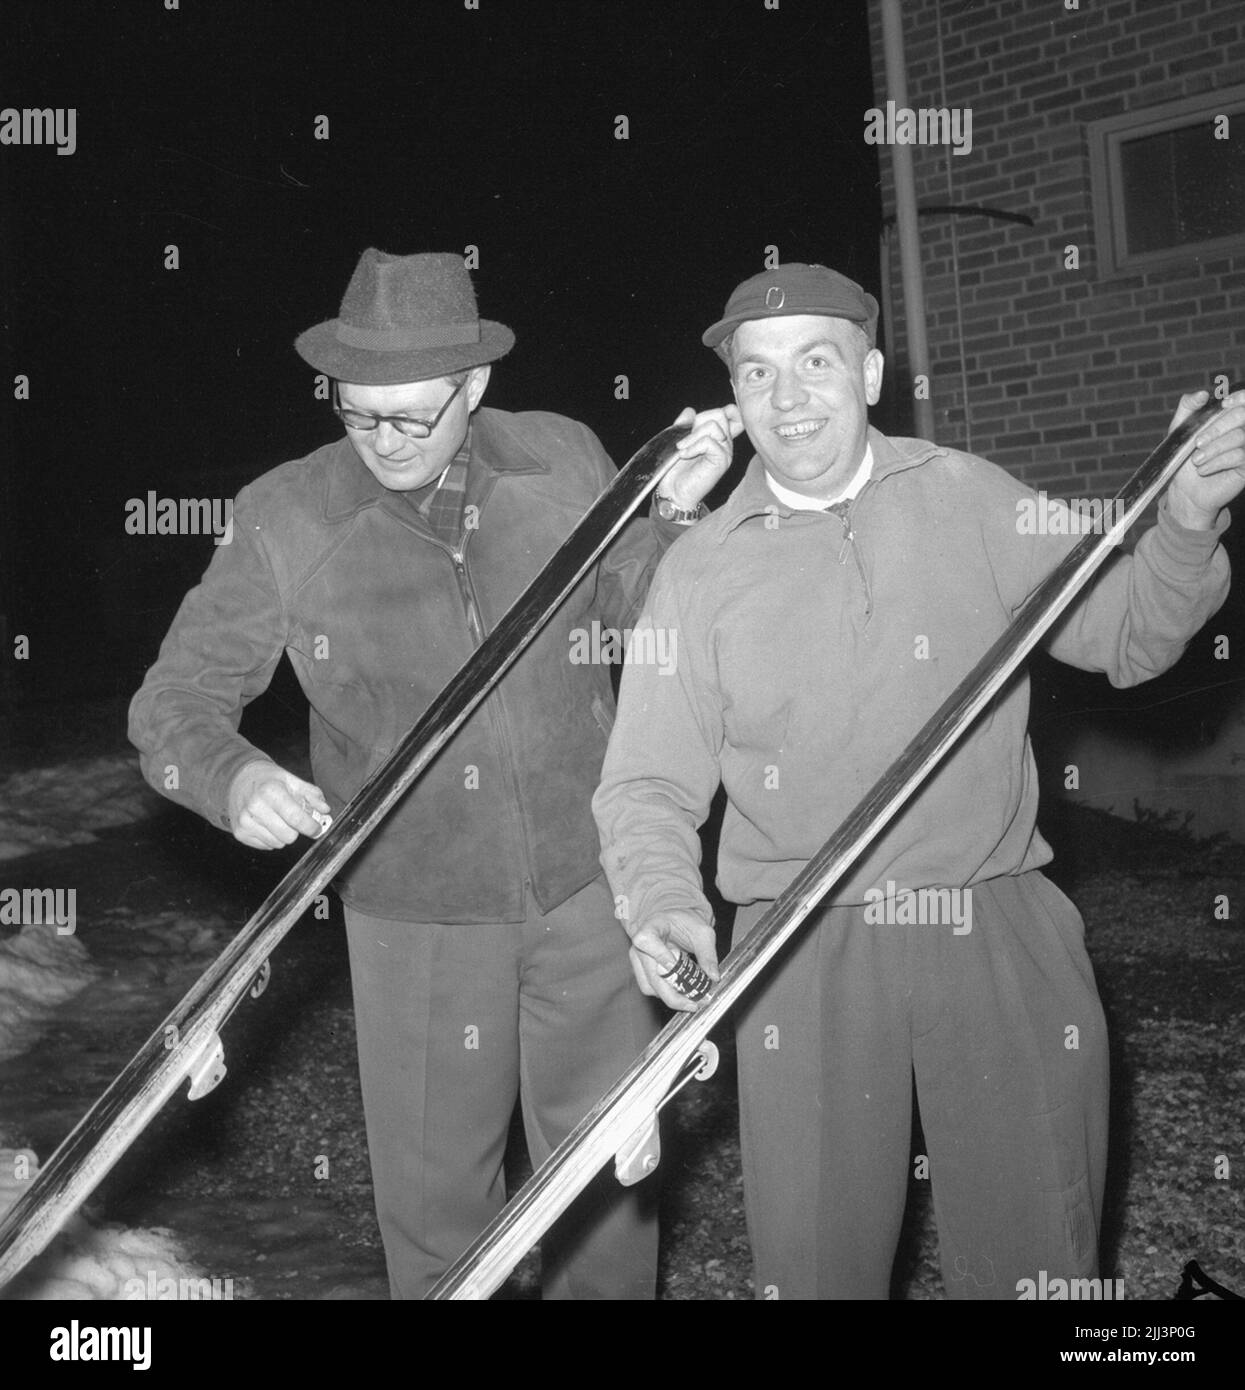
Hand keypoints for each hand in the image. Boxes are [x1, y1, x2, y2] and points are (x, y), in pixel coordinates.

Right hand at [227, 759, 330, 849]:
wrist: (237, 780)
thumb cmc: (268, 780)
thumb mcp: (291, 780)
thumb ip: (311, 794)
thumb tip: (325, 810)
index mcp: (270, 792)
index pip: (296, 818)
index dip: (311, 827)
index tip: (317, 829)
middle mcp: (255, 807)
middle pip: (288, 836)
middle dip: (296, 830)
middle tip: (293, 819)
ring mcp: (245, 822)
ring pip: (278, 843)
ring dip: (283, 834)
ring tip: (278, 819)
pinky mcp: (239, 833)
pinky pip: (266, 846)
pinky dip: (271, 837)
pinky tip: (267, 823)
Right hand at [628, 909, 719, 1011]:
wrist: (673, 922)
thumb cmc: (684, 921)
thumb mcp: (701, 931)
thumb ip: (708, 953)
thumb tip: (713, 977)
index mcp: (651, 927)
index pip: (646, 941)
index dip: (660, 956)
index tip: (677, 967)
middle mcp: (639, 946)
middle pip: (651, 975)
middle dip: (674, 994)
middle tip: (694, 1003)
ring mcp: (638, 961)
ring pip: (650, 987)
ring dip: (671, 998)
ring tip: (692, 1001)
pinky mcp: (642, 972)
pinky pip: (651, 989)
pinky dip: (667, 996)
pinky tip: (684, 996)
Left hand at [658, 405, 744, 509]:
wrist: (674, 492)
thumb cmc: (676, 469)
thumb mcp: (679, 440)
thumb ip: (685, 424)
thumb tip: (690, 411)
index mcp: (718, 436)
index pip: (732, 412)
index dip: (720, 410)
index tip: (697, 423)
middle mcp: (725, 442)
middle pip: (720, 414)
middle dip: (698, 421)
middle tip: (686, 439)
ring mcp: (726, 451)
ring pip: (714, 426)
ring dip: (692, 436)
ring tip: (681, 449)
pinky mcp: (722, 461)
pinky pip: (709, 441)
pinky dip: (693, 446)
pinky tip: (684, 455)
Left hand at [1165, 388, 1244, 528]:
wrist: (1185, 489)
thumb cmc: (1183, 457)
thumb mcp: (1180, 430)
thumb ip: (1188, 407)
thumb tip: (1203, 394)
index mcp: (1229, 417)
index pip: (1244, 401)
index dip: (1240, 398)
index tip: (1224, 404)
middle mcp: (1242, 429)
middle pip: (1241, 416)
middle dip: (1217, 428)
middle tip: (1197, 443)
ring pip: (1240, 437)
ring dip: (1213, 448)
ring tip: (1196, 460)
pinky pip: (1240, 456)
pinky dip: (1218, 461)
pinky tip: (1203, 469)